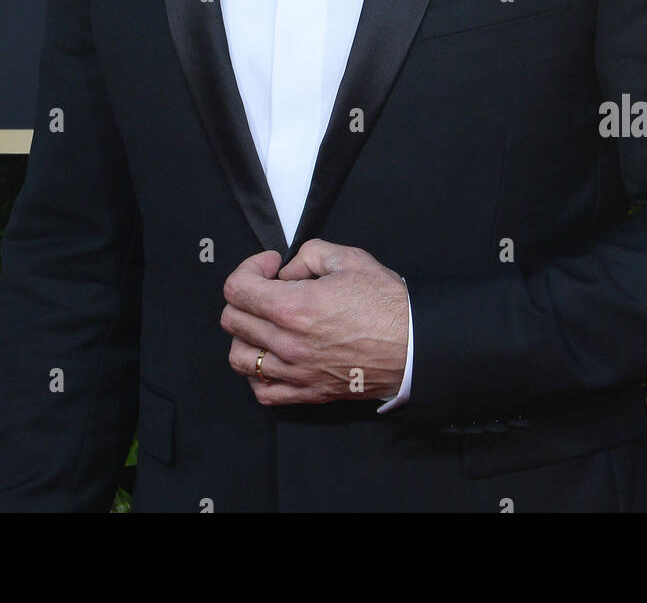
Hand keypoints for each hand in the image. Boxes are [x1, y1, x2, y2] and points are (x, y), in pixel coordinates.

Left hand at [221, 240, 408, 405]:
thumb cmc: (385, 303)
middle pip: (232, 320)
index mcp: (294, 307)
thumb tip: (286, 271)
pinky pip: (262, 390)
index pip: (237, 289)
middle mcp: (288, 343)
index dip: (249, 268)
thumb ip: (308, 254)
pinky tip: (274, 355)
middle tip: (271, 288)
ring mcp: (295, 372)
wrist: (413, 345)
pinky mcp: (307, 393)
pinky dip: (258, 373)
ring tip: (268, 323)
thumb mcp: (349, 259)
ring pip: (239, 357)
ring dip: (246, 334)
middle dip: (246, 296)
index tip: (270, 266)